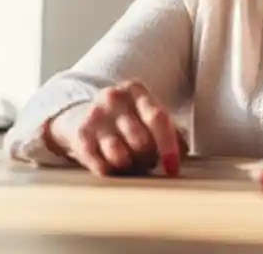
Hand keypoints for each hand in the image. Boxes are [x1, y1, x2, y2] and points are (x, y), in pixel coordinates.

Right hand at [46, 81, 185, 176]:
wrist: (80, 115)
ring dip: (128, 166)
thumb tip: (182, 152)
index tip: (172, 169)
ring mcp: (95, 115)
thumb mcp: (146, 116)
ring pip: (119, 155)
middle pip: (140, 140)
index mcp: (136, 90)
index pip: (157, 118)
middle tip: (145, 159)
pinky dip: (110, 171)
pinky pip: (100, 165)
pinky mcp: (81, 134)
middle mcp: (114, 98)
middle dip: (147, 157)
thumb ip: (169, 131)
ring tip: (128, 161)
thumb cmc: (125, 120)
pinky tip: (111, 167)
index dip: (168, 147)